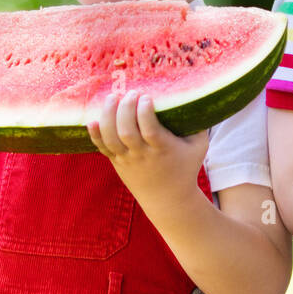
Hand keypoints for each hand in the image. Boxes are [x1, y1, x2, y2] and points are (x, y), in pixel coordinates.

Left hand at [87, 90, 207, 207]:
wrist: (168, 200)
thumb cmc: (185, 168)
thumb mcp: (198, 147)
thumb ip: (199, 124)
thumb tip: (196, 97)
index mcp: (163, 149)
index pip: (149, 130)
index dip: (144, 112)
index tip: (146, 97)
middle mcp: (142, 155)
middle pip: (126, 132)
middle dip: (125, 109)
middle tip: (131, 93)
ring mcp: (127, 159)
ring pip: (111, 138)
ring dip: (108, 116)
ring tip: (113, 98)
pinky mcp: (116, 162)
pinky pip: (101, 147)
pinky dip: (94, 134)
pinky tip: (93, 119)